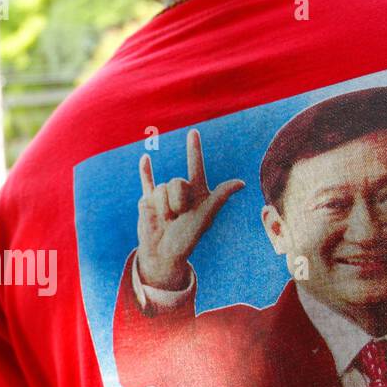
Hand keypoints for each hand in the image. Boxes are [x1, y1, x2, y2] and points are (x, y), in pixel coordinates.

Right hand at [136, 129, 243, 289]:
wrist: (162, 254)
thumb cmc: (186, 240)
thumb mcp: (204, 218)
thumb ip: (219, 197)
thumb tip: (241, 182)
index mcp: (197, 193)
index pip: (196, 167)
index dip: (194, 151)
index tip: (193, 132)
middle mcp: (181, 192)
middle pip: (176, 182)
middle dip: (176, 200)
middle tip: (178, 216)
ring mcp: (164, 195)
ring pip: (160, 189)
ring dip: (162, 207)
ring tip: (166, 221)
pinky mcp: (148, 200)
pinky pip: (146, 182)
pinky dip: (145, 171)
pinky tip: (145, 158)